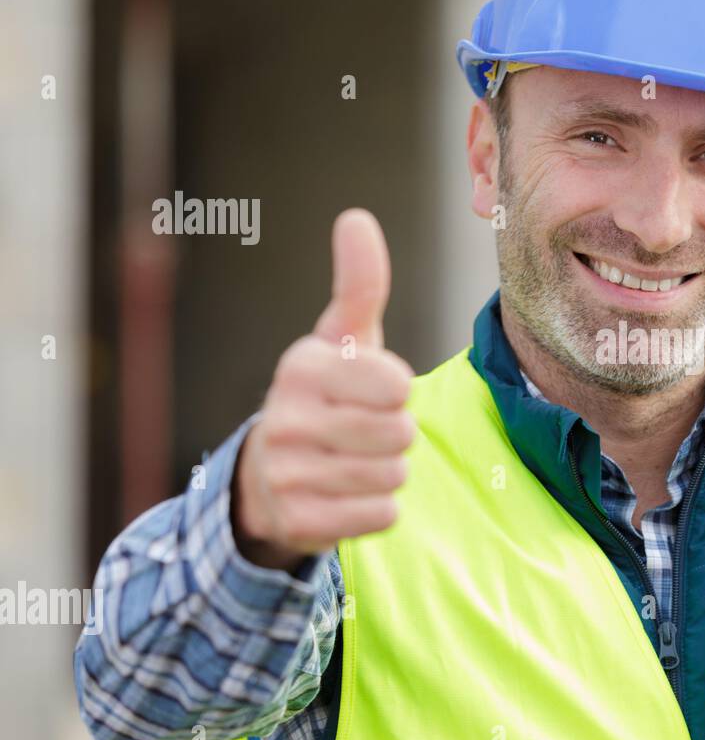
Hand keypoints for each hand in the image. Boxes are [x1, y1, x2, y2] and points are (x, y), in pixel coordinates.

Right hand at [232, 208, 416, 570]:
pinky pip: (381, 515)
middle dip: (396, 434)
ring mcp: (286, 473)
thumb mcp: (342, 339)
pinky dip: (378, 508)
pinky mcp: (298, 521)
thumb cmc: (326, 394)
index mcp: (301, 367)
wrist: (270, 476)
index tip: (373, 391)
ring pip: (392, 476)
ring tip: (356, 461)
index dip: (398, 391)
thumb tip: (356, 217)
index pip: (396, 384)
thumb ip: (359, 285)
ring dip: (388, 471)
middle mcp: (285, 418)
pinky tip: (349, 494)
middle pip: (399, 433)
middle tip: (366, 431)